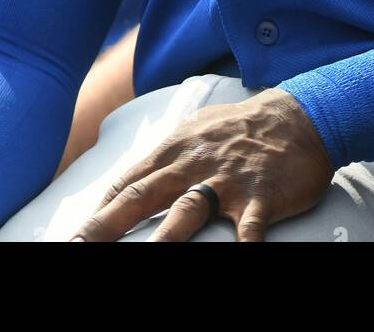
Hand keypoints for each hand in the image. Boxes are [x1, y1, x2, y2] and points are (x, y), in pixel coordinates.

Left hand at [69, 88, 333, 242]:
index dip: (100, 211)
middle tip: (80, 245)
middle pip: (142, 197)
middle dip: (106, 225)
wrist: (297, 116)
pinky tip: (238, 256)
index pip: (127, 183)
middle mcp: (193, 164)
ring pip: (187, 211)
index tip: (77, 234)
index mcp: (174, 150)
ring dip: (163, 238)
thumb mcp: (194, 132)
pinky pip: (248, 229)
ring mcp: (226, 181)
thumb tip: (129, 181)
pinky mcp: (259, 197)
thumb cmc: (239, 129)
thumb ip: (163, 157)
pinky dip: (241, 246)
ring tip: (145, 257)